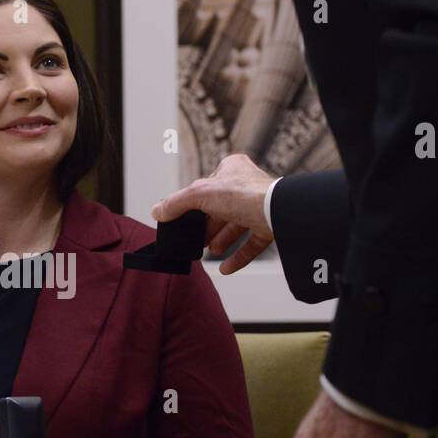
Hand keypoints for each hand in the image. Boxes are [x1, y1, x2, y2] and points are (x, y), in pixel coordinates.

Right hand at [151, 154, 275, 273]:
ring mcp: (261, 207)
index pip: (207, 187)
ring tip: (210, 251)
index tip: (185, 220)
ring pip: (237, 225)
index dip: (195, 204)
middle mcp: (247, 185)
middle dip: (208, 227)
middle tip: (196, 240)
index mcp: (232, 169)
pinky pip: (252, 243)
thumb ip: (176, 203)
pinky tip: (226, 268)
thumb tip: (157, 211)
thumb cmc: (245, 194)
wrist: (280, 212)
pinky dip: (238, 256)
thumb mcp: (200, 194)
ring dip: (221, 240)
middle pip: (221, 209)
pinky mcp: (271, 226)